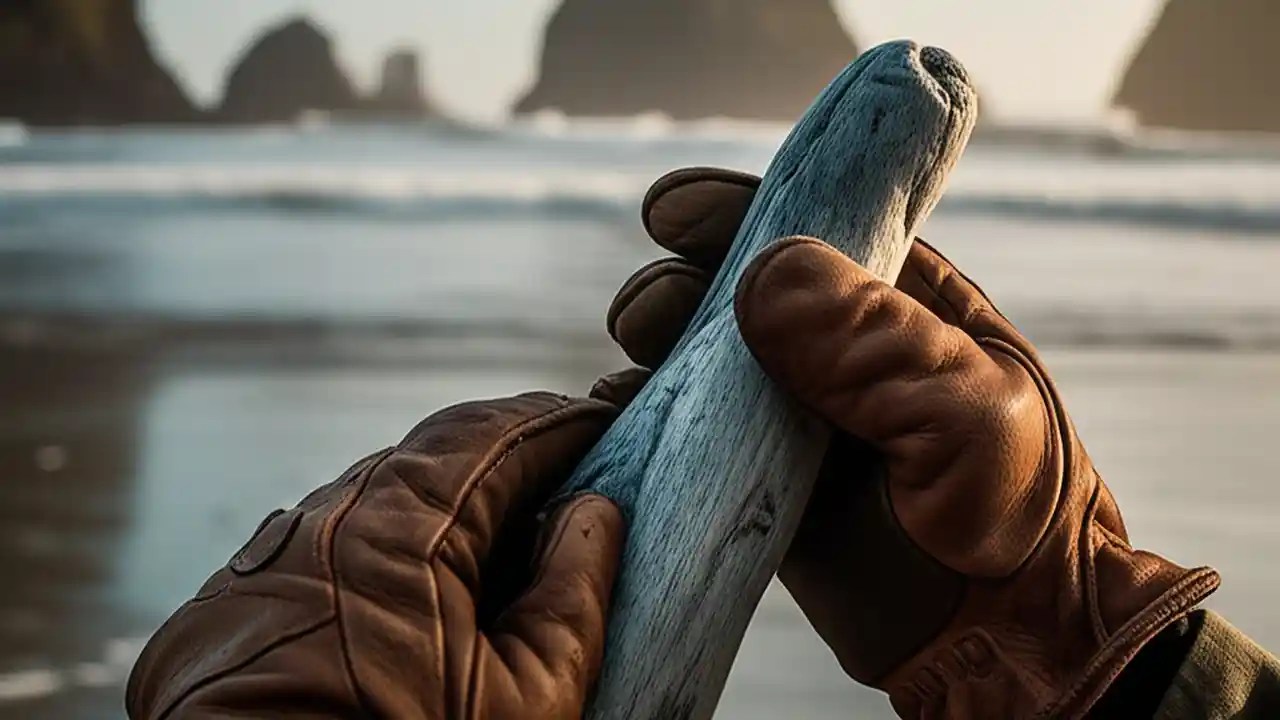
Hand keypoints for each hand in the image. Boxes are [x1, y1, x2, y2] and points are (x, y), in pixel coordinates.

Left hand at [126, 384, 642, 718]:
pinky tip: (427, 587)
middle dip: (507, 454)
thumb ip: (571, 595)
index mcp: (397, 533)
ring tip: (510, 532)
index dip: (558, 424)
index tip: (606, 421)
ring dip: (446, 498)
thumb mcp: (526, 701)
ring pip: (375, 494)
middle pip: (431, 454)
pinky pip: (325, 542)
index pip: (493, 436)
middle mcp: (318, 524)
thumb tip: (594, 514)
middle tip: (570, 470)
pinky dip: (388, 542)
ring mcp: (265, 562)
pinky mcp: (234, 606)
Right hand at [610, 167, 1219, 718]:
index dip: (737, 211)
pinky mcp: (765, 485)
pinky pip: (696, 442)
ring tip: (629, 368)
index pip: (814, 227)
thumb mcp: (965, 411)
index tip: (670, 212)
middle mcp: (844, 351)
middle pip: (739, 290)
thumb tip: (762, 277)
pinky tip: (623, 422)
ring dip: (657, 353)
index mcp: (906, 303)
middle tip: (643, 313)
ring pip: (707, 363)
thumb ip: (873, 344)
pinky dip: (653, 426)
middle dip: (680, 287)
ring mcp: (799, 418)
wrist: (1005, 637)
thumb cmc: (1016, 510)